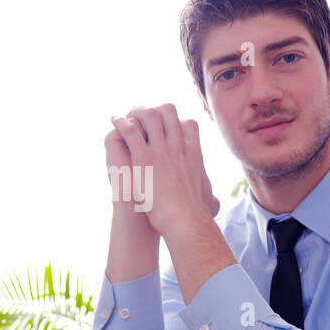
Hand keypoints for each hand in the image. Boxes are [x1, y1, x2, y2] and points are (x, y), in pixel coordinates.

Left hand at [109, 104, 218, 238]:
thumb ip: (210, 198)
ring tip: (127, 115)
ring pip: (148, 114)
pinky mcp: (143, 157)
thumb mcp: (207, 200)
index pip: (189, 124)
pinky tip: (114, 120)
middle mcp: (178, 145)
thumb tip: (215, 207)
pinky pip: (129, 130)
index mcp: (193, 152)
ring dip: (136, 111)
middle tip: (143, 116)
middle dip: (155, 109)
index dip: (177, 122)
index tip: (167, 127)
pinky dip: (120, 122)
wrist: (185, 219)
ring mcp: (160, 149)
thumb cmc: (194, 215)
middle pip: (168, 111)